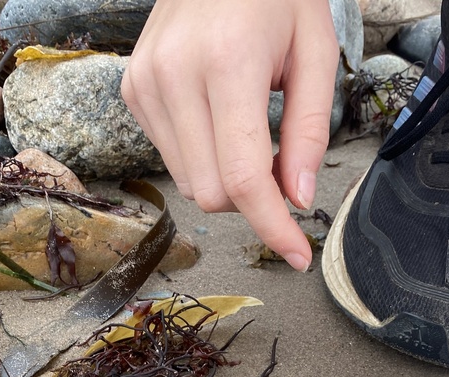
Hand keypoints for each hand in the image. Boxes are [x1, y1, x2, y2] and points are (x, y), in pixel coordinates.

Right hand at [121, 0, 339, 269]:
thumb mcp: (315, 50)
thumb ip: (311, 130)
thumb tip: (298, 198)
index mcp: (226, 62)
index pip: (243, 178)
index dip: (272, 226)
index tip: (296, 254)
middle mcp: (174, 75)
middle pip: (213, 193)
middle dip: (251, 199)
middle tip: (280, 169)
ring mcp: (146, 83)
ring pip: (189, 183)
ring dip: (226, 180)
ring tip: (249, 135)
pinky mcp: (133, 89)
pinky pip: (170, 157)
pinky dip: (203, 157)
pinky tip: (218, 120)